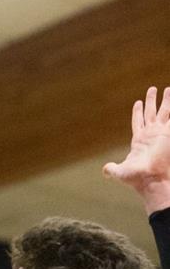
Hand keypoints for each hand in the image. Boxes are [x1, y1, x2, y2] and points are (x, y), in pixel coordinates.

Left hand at [104, 88, 169, 213]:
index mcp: (139, 140)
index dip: (138, 112)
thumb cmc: (136, 177)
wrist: (150, 179)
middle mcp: (151, 135)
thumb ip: (112, 170)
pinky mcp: (168, 134)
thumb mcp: (119, 172)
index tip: (138, 102)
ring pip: (164, 112)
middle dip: (152, 101)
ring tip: (168, 88)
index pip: (138, 122)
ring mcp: (161, 133)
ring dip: (166, 100)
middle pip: (152, 113)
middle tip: (152, 89)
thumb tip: (105, 171)